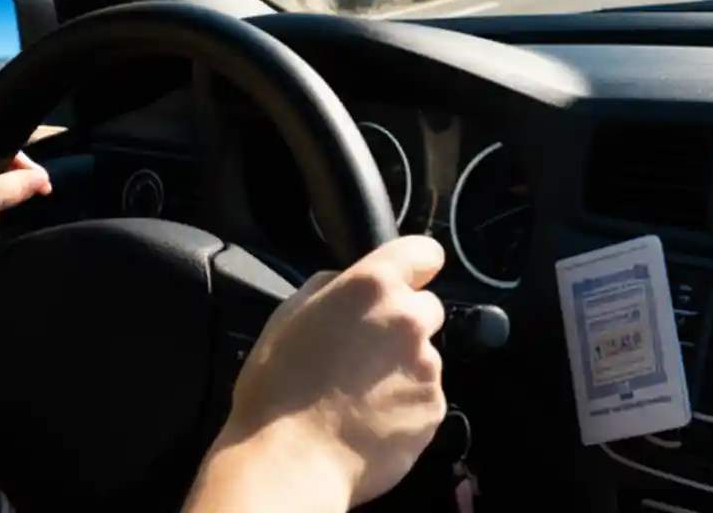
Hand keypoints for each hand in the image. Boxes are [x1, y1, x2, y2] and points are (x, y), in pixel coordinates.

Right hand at [186, 236, 447, 511]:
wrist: (292, 461)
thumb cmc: (278, 391)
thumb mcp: (287, 317)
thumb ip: (327, 287)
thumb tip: (343, 282)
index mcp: (372, 287)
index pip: (423, 252)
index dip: (414, 266)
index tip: (407, 278)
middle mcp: (408, 319)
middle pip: (427, 308)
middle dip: (404, 323)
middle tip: (365, 352)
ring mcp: (427, 366)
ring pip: (424, 357)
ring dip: (402, 368)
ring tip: (358, 394)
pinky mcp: (434, 407)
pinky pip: (425, 397)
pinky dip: (405, 405)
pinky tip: (369, 418)